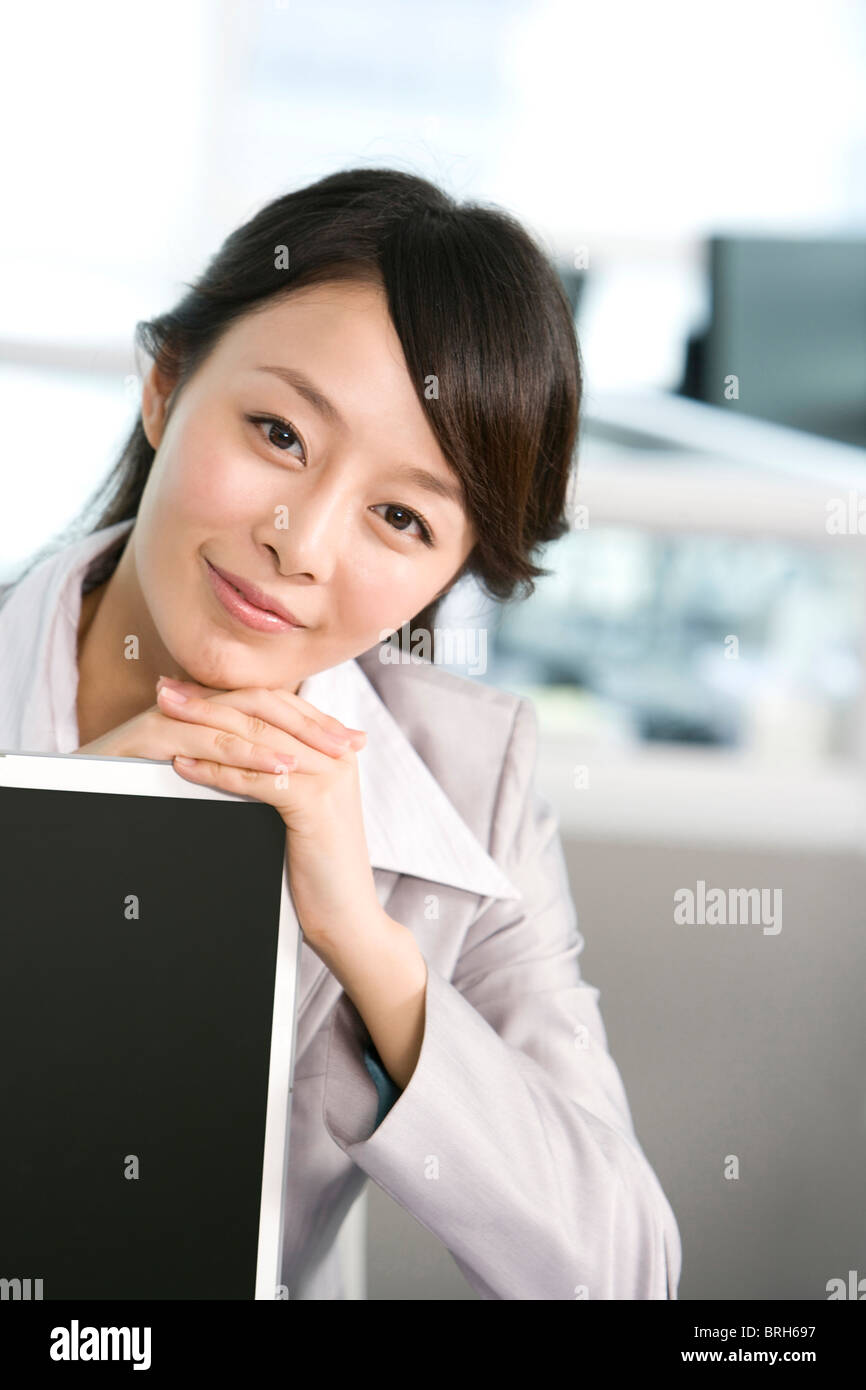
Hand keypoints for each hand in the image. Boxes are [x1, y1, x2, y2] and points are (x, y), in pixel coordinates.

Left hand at [84, 675, 426, 1088]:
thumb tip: (233, 746)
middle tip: (165, 692)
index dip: (225, 692)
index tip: (183, 689)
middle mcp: (335, 753)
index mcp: (332, 748)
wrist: (348, 916)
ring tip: (163, 718)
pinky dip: (215, 769)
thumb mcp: (300, 807)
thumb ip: (279, 771)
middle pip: (263, 711)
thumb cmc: (317, 866)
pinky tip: (183, 765)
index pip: (273, 704)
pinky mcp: (315, 801)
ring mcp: (329, 775)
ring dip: (203, 726)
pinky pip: (255, 777)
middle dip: (208, 699)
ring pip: (255, 738)